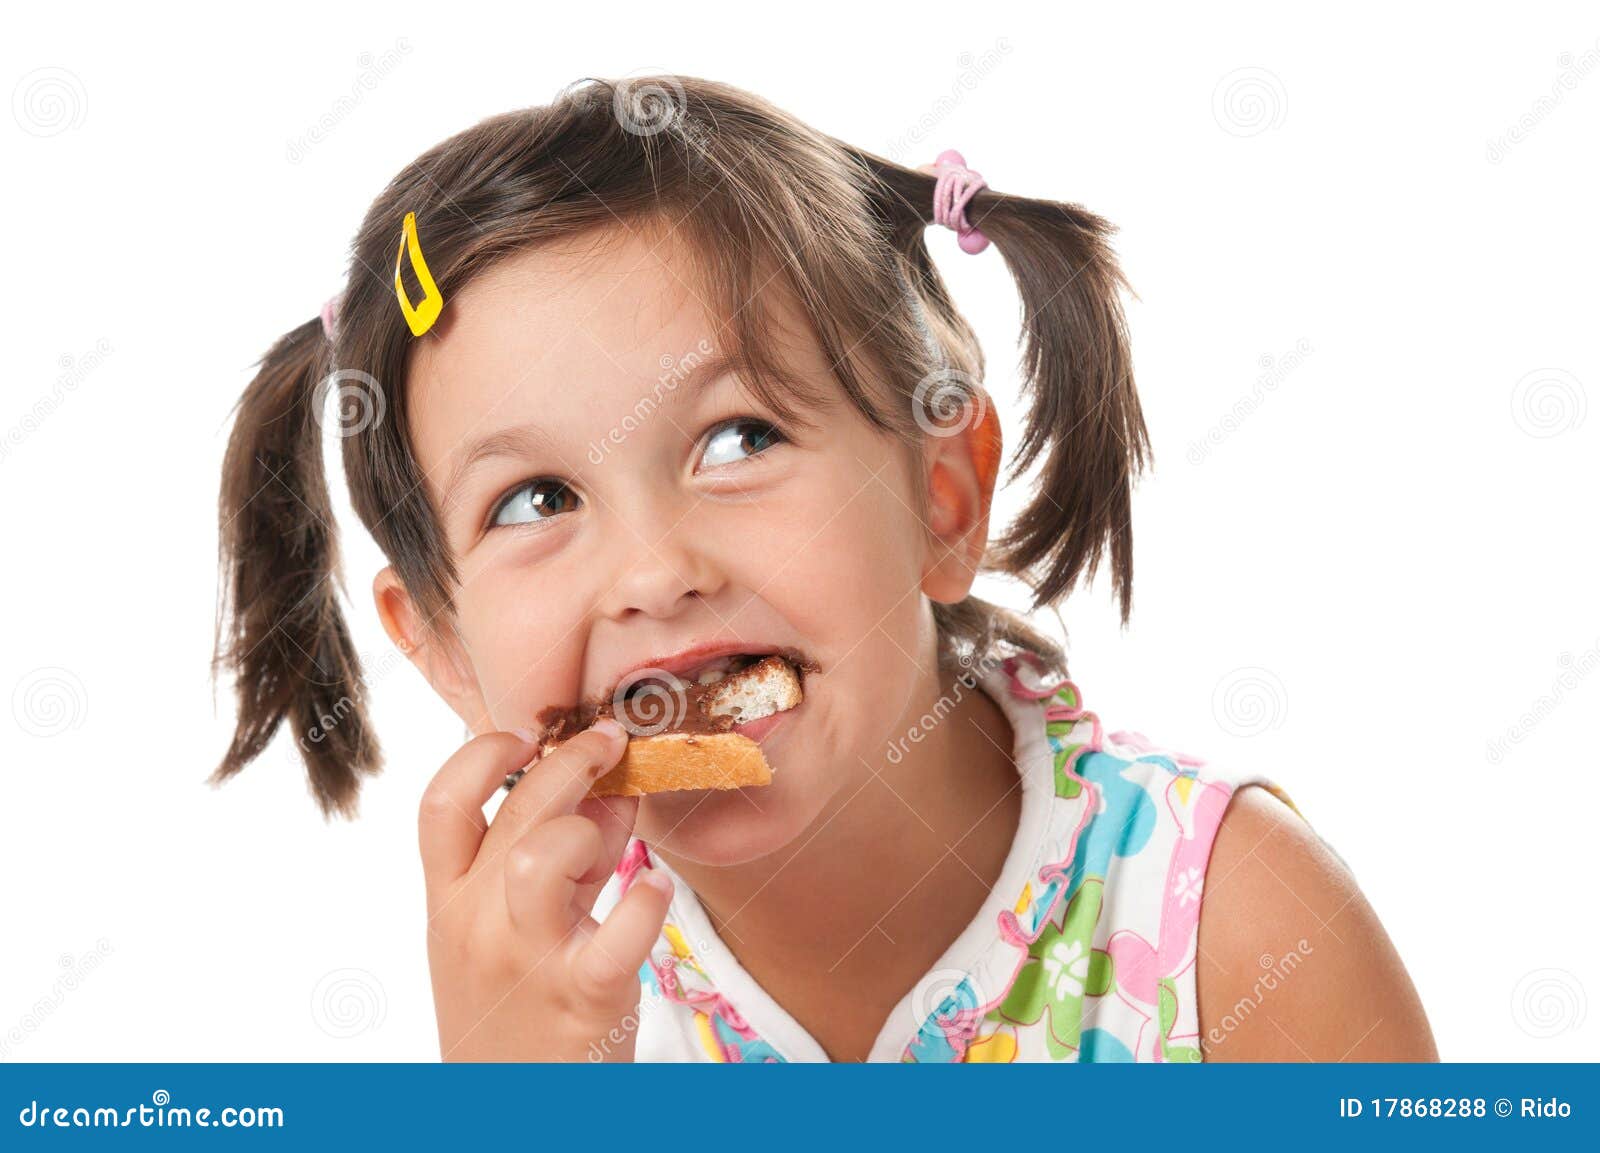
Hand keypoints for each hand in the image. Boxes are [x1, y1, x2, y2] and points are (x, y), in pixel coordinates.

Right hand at [417, 718, 672, 1060]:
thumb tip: (610, 788)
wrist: (505, 1117)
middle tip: (611, 743)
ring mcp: (526, 962)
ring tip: (616, 842)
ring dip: (587, 832)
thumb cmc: (516, 1011)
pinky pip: (616, 936)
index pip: (440, 803)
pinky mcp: (582, 998)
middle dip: (571, 761)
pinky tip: (657, 890)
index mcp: (449, 902)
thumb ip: (561, 856)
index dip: (482, 753)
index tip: (526, 734)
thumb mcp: (514, 930)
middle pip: (516, 812)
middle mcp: (475, 925)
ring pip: (541, 859)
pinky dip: (646, 903)